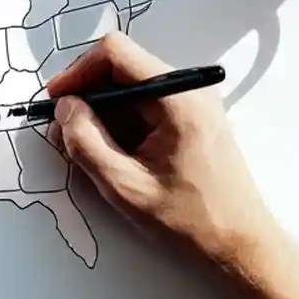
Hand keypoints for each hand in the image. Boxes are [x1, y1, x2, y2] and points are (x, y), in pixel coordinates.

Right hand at [47, 33, 275, 268]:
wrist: (241, 245)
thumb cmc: (190, 221)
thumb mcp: (125, 187)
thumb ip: (86, 143)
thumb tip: (65, 108)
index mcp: (178, 99)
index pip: (116, 53)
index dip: (78, 72)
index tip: (57, 101)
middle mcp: (189, 90)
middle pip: (122, 69)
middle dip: (87, 96)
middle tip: (63, 132)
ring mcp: (193, 103)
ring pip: (130, 89)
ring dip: (102, 114)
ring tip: (86, 151)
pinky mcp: (191, 119)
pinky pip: (145, 106)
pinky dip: (121, 124)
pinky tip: (112, 156)